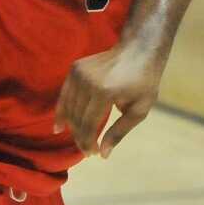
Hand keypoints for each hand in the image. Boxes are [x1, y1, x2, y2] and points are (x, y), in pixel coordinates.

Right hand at [54, 40, 164, 158]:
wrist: (138, 50)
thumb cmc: (144, 82)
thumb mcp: (139, 110)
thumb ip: (119, 132)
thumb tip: (103, 154)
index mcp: (105, 92)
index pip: (88, 124)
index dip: (88, 142)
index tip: (93, 153)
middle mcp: (88, 81)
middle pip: (77, 117)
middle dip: (80, 137)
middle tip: (88, 150)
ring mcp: (79, 73)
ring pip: (68, 107)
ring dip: (72, 127)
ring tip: (78, 140)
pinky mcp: (75, 68)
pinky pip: (65, 94)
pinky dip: (62, 110)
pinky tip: (60, 125)